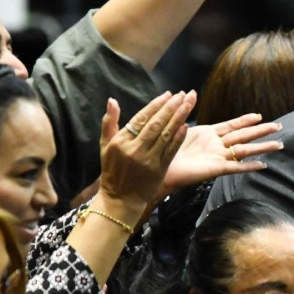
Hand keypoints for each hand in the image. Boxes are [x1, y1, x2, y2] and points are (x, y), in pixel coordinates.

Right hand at [99, 92, 191, 207]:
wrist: (121, 199)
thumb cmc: (112, 170)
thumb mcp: (105, 146)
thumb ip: (109, 122)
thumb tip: (112, 100)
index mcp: (121, 142)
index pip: (141, 118)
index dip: (156, 105)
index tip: (168, 94)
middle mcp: (134, 149)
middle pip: (156, 124)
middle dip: (171, 107)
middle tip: (183, 95)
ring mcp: (148, 160)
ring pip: (165, 134)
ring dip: (178, 118)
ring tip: (188, 104)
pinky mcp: (159, 169)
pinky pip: (171, 150)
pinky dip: (178, 137)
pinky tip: (185, 125)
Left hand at [158, 113, 282, 196]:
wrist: (157, 166)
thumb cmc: (165, 147)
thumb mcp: (177, 123)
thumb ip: (186, 109)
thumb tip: (190, 92)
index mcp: (209, 133)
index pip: (232, 125)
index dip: (245, 120)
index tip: (259, 115)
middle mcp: (216, 145)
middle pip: (244, 136)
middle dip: (261, 131)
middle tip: (279, 126)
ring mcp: (217, 157)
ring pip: (245, 150)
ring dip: (262, 147)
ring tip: (279, 145)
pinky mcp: (215, 169)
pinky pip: (235, 167)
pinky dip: (249, 166)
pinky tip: (263, 165)